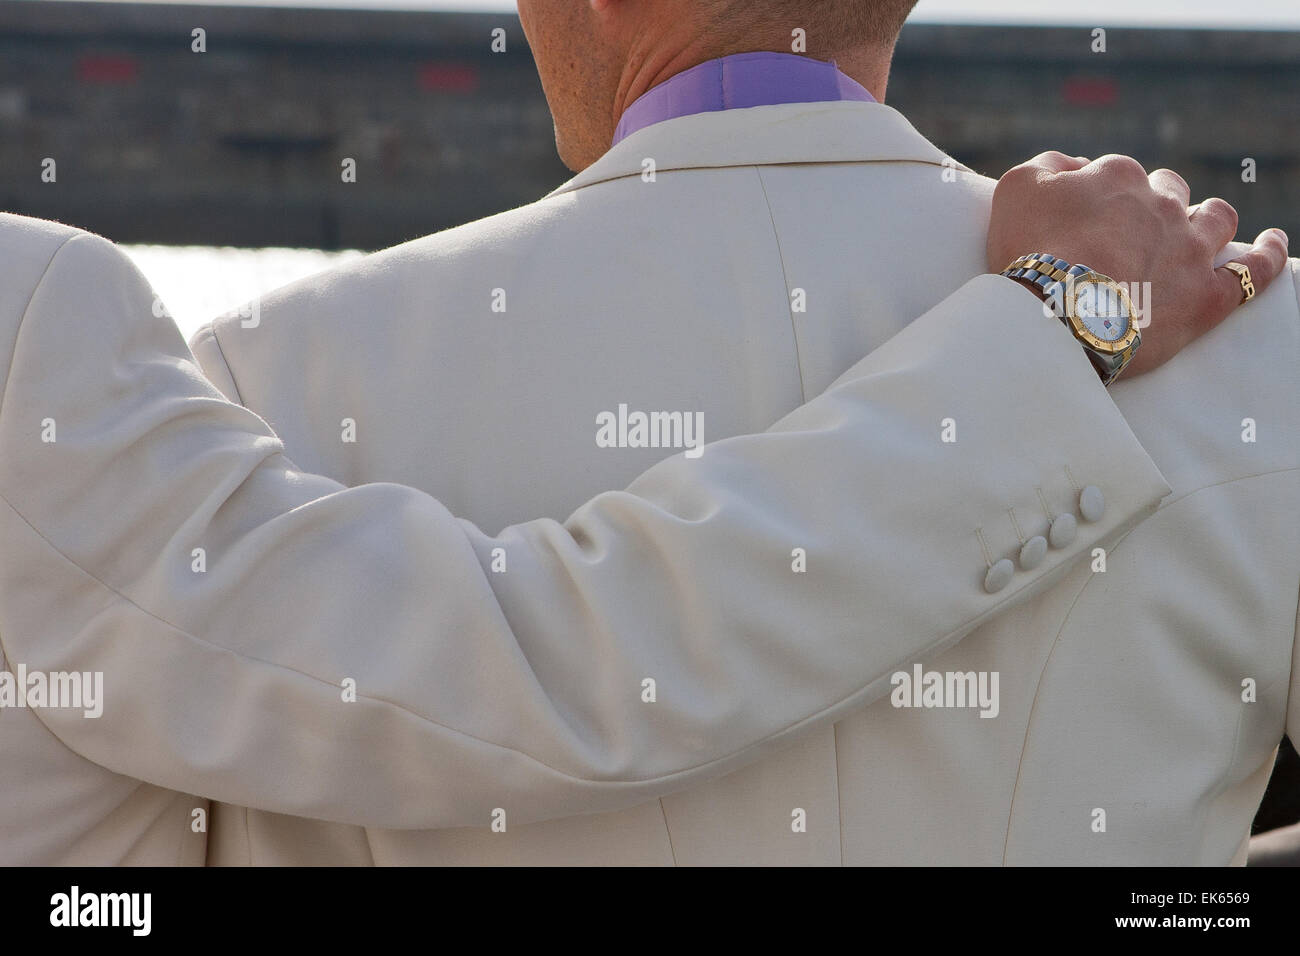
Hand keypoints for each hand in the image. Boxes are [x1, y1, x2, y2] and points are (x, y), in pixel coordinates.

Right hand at [987, 152, 1289, 377]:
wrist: (1059, 313)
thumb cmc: (1030, 252)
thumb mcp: (1016, 190)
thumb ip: (1045, 166)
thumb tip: (1072, 164)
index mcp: (1117, 177)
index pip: (1113, 173)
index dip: (1095, 195)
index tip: (1079, 220)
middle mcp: (1161, 204)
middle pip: (1168, 191)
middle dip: (1154, 203)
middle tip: (1128, 232)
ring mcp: (1191, 249)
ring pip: (1215, 219)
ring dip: (1207, 219)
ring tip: (1198, 228)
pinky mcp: (1208, 295)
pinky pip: (1254, 270)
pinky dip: (1269, 254)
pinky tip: (1275, 242)